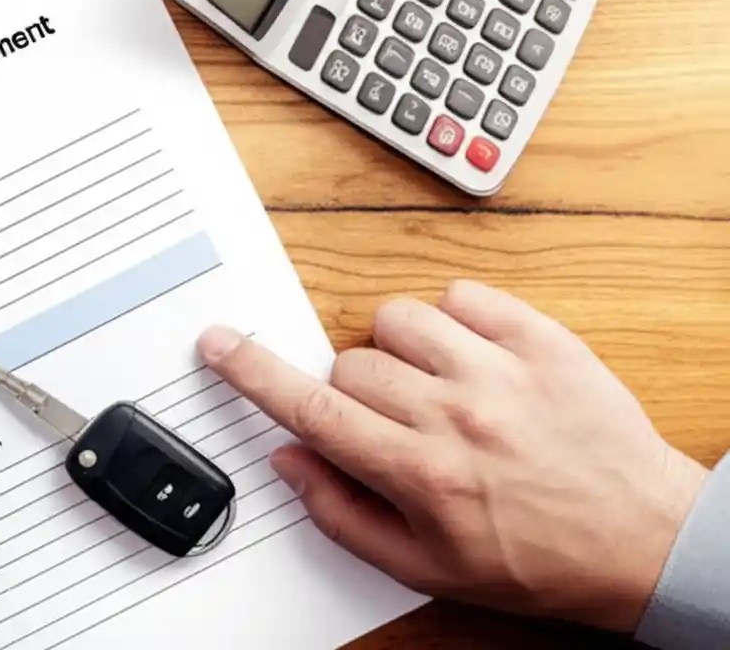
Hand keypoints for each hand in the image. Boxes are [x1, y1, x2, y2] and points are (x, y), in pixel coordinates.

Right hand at [198, 281, 709, 631]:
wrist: (642, 539)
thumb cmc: (537, 561)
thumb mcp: (423, 567)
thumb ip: (341, 513)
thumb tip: (291, 457)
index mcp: (419, 473)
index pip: (311, 408)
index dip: (252, 372)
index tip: (220, 343)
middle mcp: (455, 414)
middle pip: (350, 363)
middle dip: (354, 392)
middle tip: (391, 423)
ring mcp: (501, 369)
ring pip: (397, 319)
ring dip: (397, 350)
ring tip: (432, 386)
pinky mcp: (542, 339)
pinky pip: (461, 296)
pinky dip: (452, 320)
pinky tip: (470, 360)